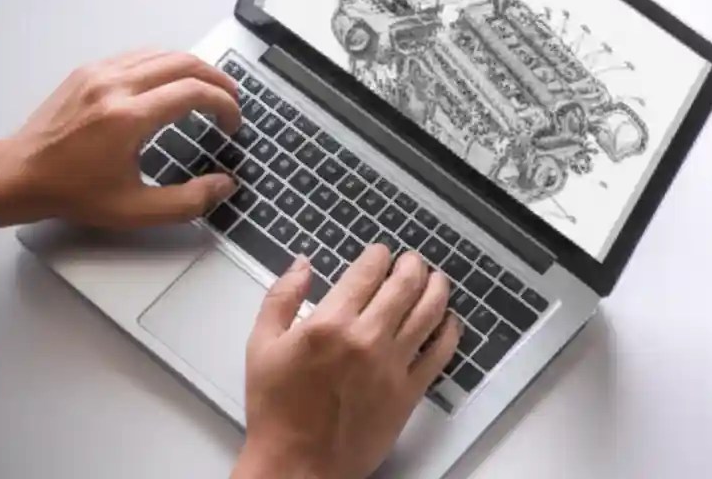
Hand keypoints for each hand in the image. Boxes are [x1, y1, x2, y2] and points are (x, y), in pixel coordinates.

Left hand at [0, 49, 240, 228]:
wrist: (19, 175)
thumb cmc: (72, 192)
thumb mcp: (135, 209)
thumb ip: (188, 201)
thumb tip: (224, 185)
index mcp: (128, 118)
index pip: (194, 92)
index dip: (224, 104)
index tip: (231, 123)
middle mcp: (114, 86)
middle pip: (184, 63)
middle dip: (217, 80)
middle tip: (230, 101)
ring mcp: (99, 74)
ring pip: (162, 53)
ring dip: (193, 69)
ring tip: (208, 89)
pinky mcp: (88, 72)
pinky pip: (138, 55)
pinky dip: (165, 64)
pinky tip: (171, 83)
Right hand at [233, 245, 460, 478]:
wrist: (297, 463)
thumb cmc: (275, 408)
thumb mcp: (261, 345)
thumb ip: (281, 297)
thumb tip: (303, 263)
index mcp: (329, 323)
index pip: (367, 273)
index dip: (379, 256)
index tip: (382, 253)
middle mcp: (366, 339)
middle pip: (405, 286)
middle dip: (413, 266)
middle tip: (414, 261)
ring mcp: (392, 365)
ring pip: (429, 313)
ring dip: (437, 289)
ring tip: (437, 280)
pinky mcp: (408, 392)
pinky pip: (440, 354)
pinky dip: (449, 332)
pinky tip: (449, 321)